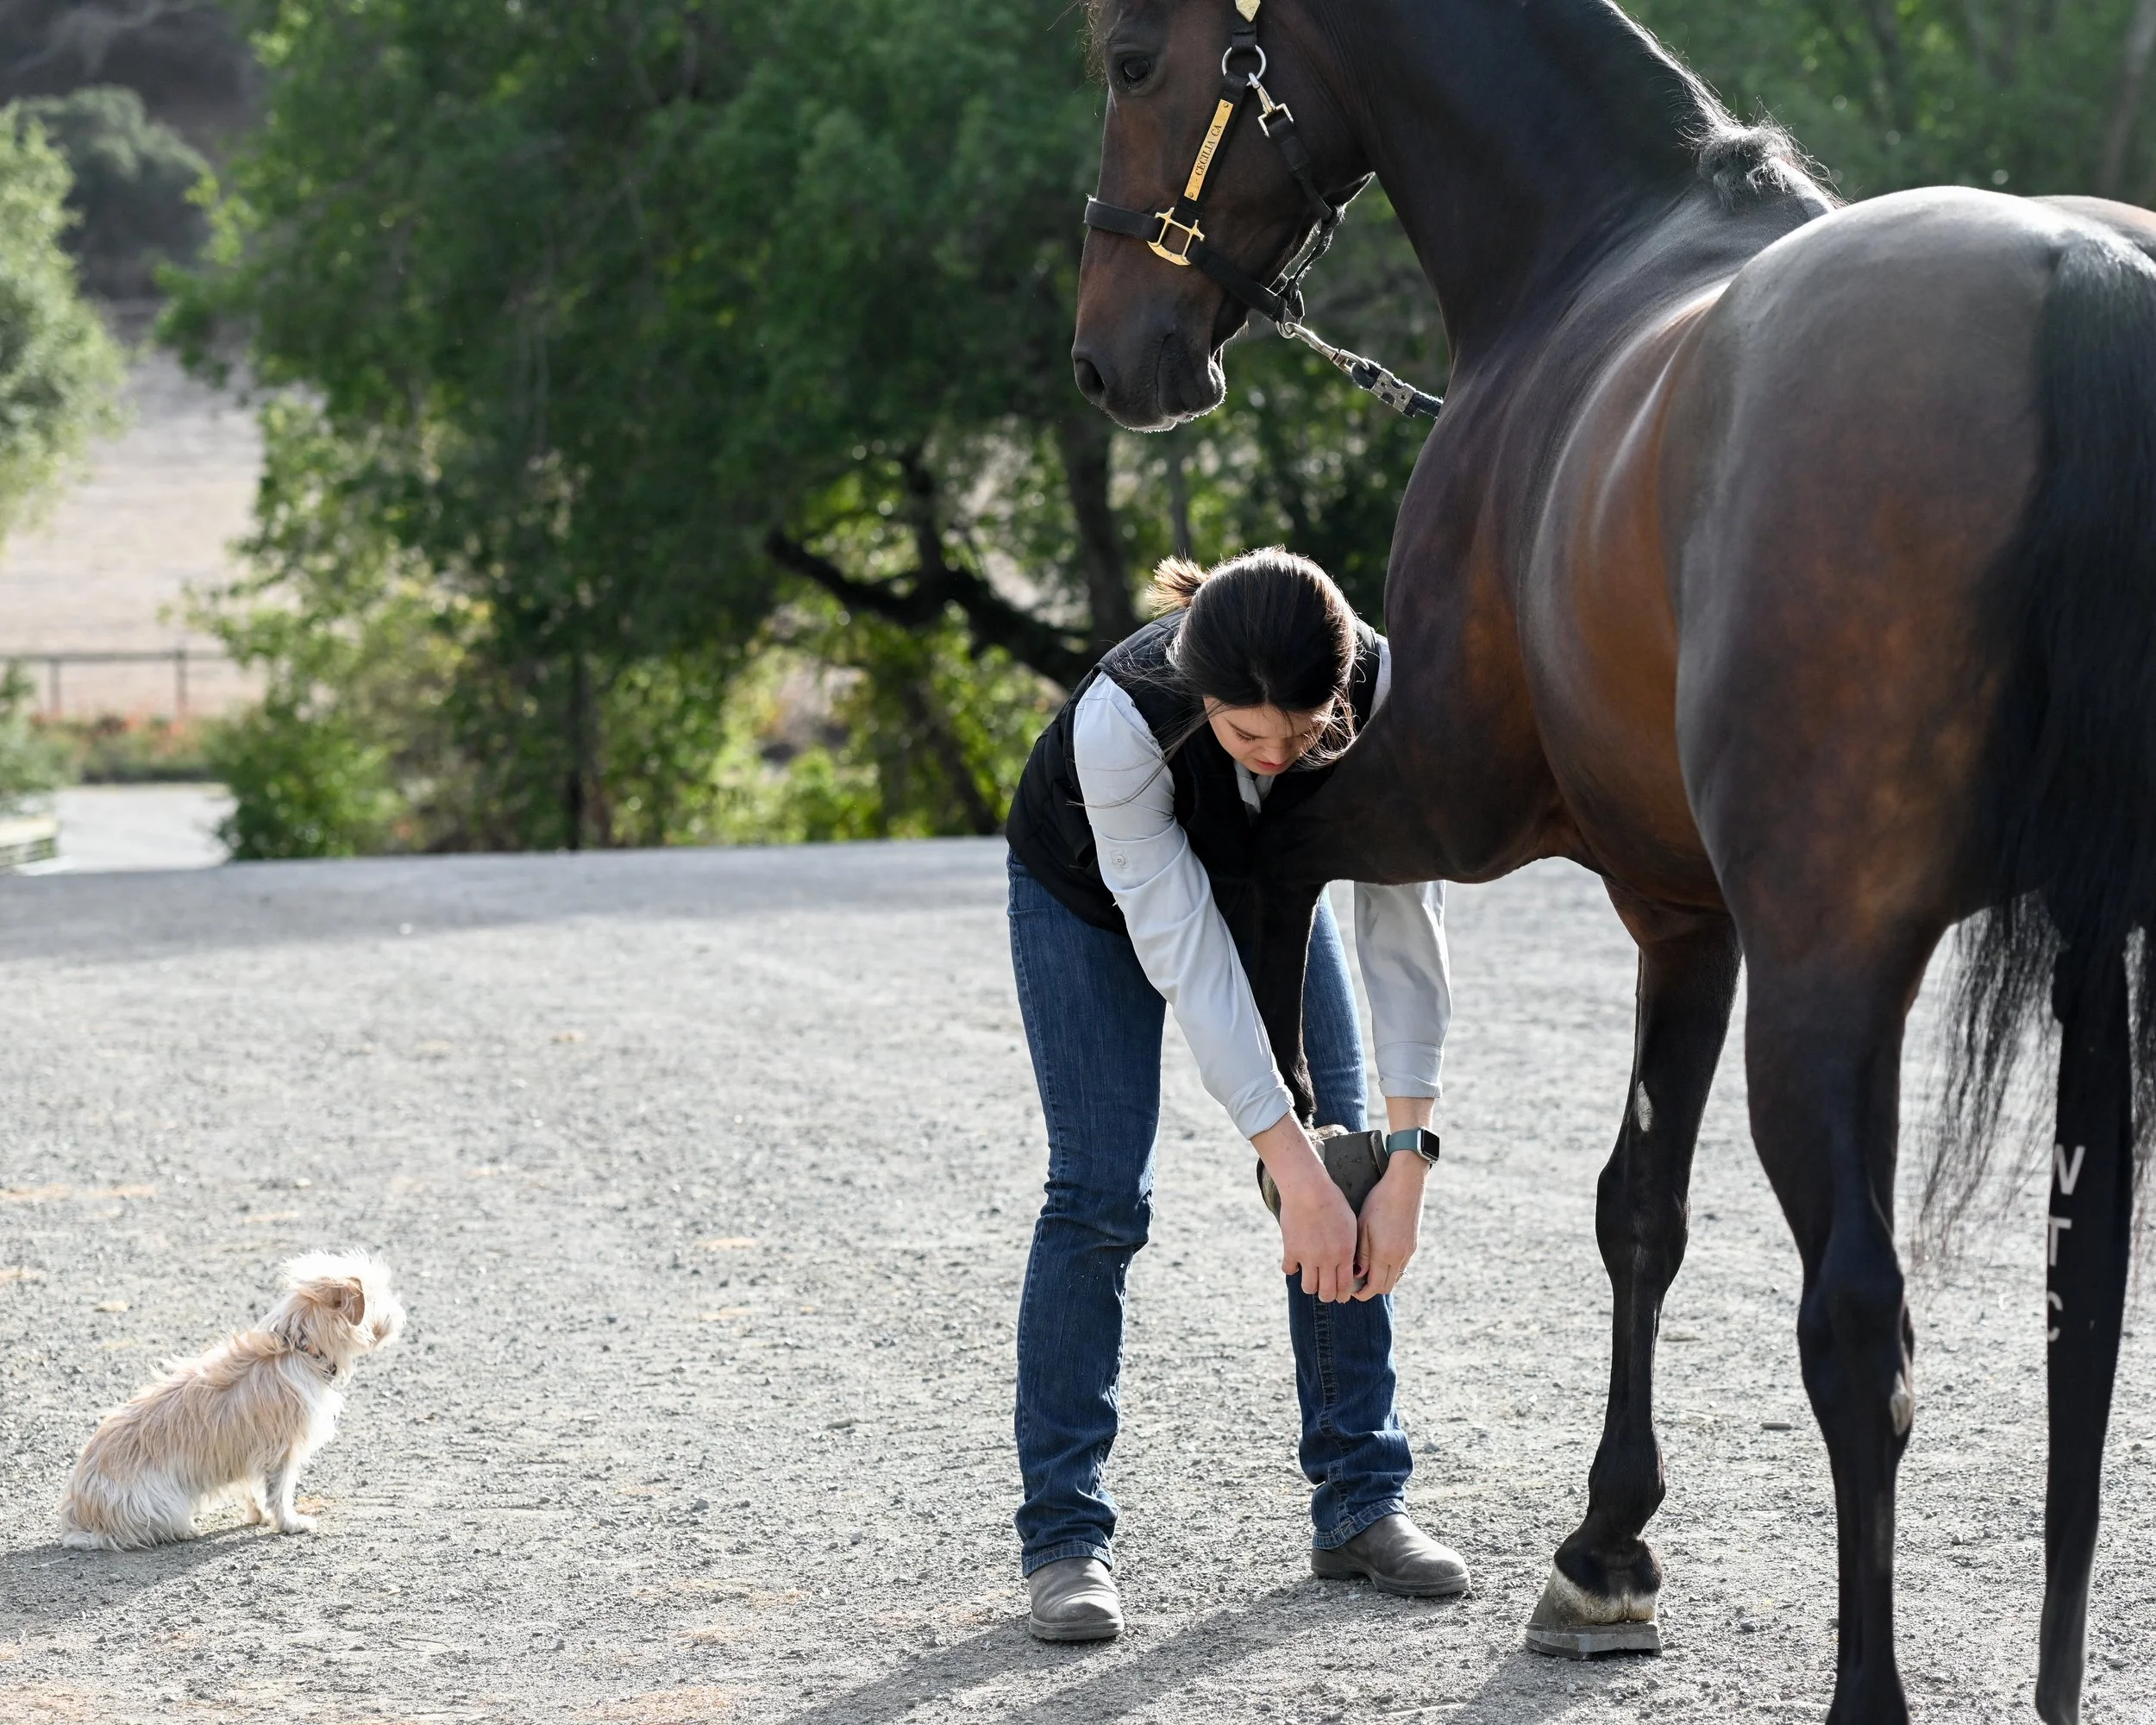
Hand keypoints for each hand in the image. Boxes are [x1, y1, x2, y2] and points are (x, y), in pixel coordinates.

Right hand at [1253, 1115, 1359, 1302]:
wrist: (1308, 1189)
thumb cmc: (1333, 1201)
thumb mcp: (1350, 1224)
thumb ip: (1350, 1247)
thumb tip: (1351, 1263)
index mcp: (1344, 1253)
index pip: (1345, 1286)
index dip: (1342, 1295)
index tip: (1340, 1296)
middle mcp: (1327, 1259)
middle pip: (1327, 1293)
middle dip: (1327, 1296)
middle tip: (1325, 1292)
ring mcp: (1308, 1256)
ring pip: (1308, 1287)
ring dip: (1310, 1285)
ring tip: (1310, 1278)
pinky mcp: (1291, 1250)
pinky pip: (1289, 1270)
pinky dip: (1292, 1269)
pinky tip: (1294, 1262)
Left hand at [1355, 1152, 1426, 1299]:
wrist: (1406, 1185)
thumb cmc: (1379, 1201)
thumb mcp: (1363, 1226)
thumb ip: (1361, 1254)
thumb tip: (1359, 1273)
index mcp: (1384, 1254)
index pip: (1374, 1286)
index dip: (1362, 1293)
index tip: (1351, 1291)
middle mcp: (1399, 1257)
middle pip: (1386, 1287)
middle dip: (1371, 1289)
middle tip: (1356, 1283)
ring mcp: (1409, 1251)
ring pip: (1395, 1277)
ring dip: (1382, 1279)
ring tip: (1366, 1271)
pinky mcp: (1413, 1244)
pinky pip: (1402, 1266)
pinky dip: (1390, 1269)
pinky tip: (1379, 1258)